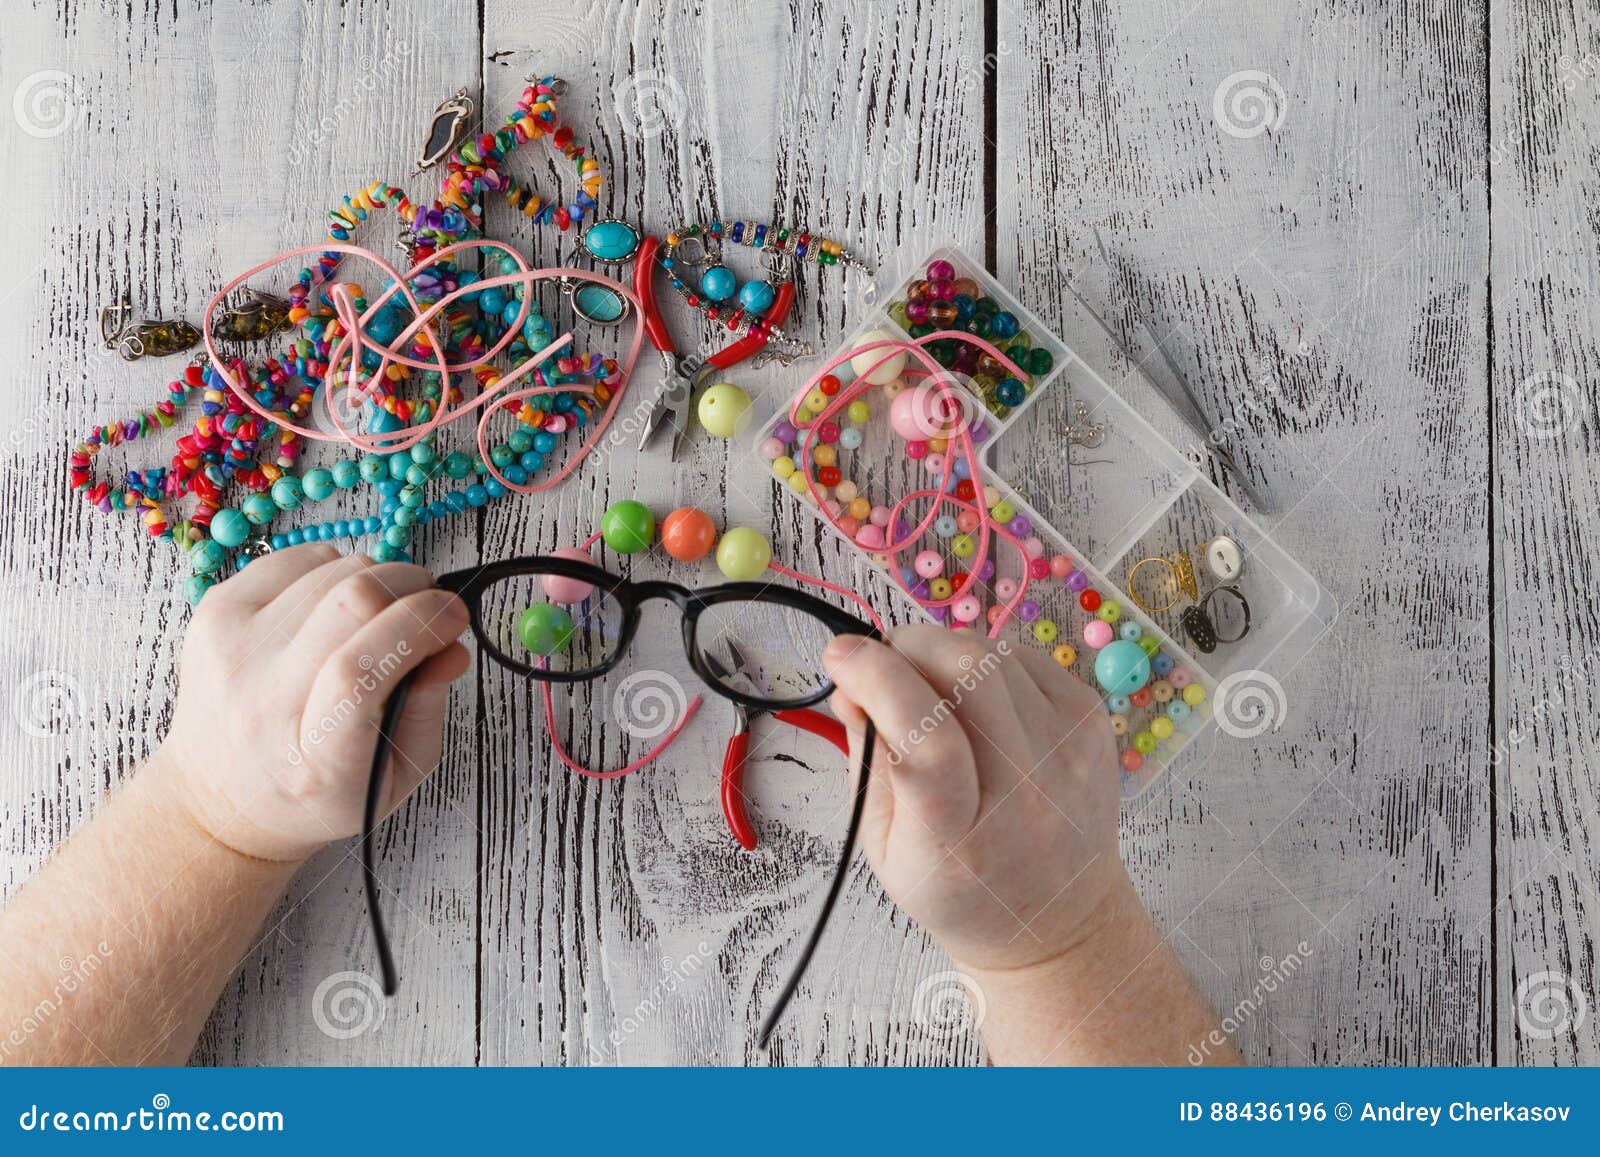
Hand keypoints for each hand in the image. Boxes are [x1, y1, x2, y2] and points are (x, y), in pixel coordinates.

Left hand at [152, 544, 471, 862]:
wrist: (219, 796)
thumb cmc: (318, 790)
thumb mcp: (395, 774)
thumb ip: (428, 709)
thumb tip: (452, 645)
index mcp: (316, 760)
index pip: (359, 672)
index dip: (416, 627)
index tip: (454, 616)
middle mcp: (261, 701)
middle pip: (349, 601)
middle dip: (410, 586)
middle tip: (429, 602)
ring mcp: (229, 650)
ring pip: (330, 569)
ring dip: (375, 577)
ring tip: (380, 612)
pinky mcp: (212, 613)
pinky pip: (296, 559)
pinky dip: (332, 569)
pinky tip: (332, 607)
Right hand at [823, 624, 1130, 974]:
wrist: (1055, 918)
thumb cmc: (960, 890)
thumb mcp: (884, 847)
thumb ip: (865, 762)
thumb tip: (851, 682)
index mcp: (960, 840)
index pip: (928, 741)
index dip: (879, 682)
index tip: (840, 656)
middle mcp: (1027, 792)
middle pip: (967, 674)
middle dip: (908, 647)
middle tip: (882, 663)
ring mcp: (1070, 752)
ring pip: (993, 654)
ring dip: (943, 652)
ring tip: (927, 687)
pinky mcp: (1092, 723)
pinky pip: (1023, 656)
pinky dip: (984, 660)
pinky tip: (972, 698)